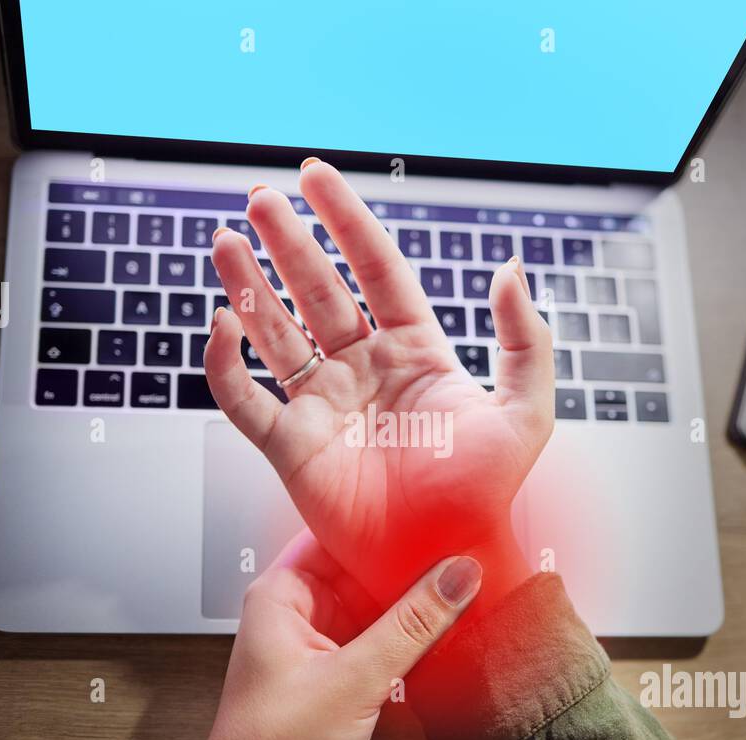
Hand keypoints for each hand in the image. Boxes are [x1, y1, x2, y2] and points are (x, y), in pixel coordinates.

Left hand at [171, 530, 481, 739]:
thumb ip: (411, 625)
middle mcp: (302, 613)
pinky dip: (416, 640)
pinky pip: (387, 643)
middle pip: (367, 570)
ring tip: (470, 584)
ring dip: (420, 605)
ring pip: (382, 608)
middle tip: (467, 549)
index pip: (339, 533)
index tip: (436, 511)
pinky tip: (453, 631)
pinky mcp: (344, 677)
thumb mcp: (351, 680)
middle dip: (414, 565)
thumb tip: (456, 576)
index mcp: (284, 594)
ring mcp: (324, 645)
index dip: (386, 521)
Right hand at [204, 159, 553, 613]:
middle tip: (258, 199)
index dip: (346, 220)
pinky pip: (245, 399)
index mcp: (415, 351)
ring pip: (275, 333)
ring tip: (226, 242)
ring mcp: (324, 405)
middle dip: (288, 242)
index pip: (376, 268)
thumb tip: (509, 270)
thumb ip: (523, 341)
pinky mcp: (292, 447)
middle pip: (317, 290)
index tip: (315, 176)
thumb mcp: (525, 412)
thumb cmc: (487, 496)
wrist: (446, 557)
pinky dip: (226, 365)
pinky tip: (220, 325)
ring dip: (249, 286)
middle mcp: (364, 369)